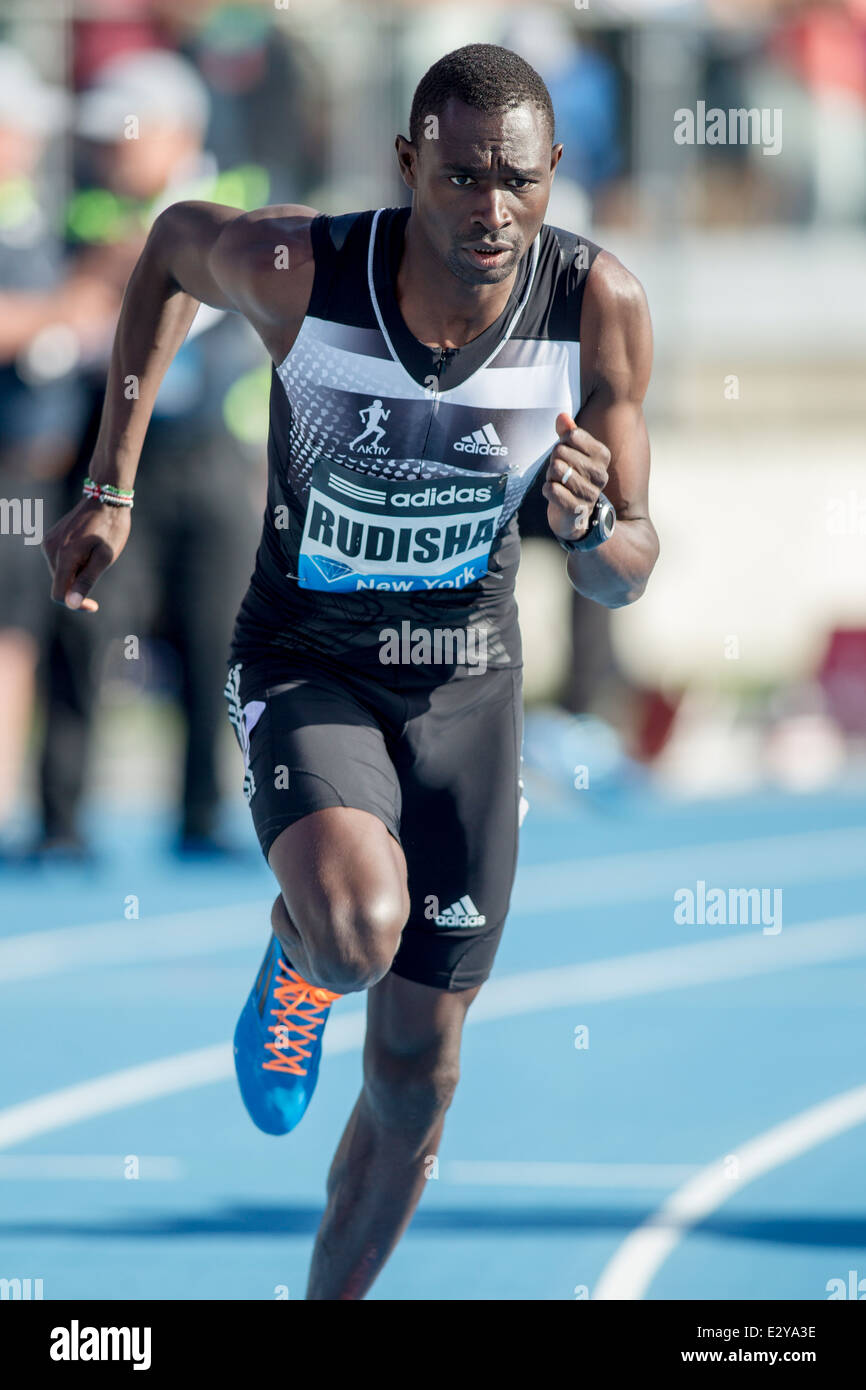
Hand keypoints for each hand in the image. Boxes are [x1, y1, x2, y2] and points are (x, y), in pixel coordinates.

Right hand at [42, 496, 131, 611]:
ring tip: (93, 554)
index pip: (59, 595)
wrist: (105, 500)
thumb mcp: (105, 558)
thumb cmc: (110, 529)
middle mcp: (50, 550)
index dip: (76, 605)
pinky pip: (59, 561)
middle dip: (79, 585)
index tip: (94, 605)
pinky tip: (86, 548)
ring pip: (60, 573)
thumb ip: (87, 581)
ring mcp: (48, 543)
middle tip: (99, 566)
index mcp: (64, 556)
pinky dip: (73, 563)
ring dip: (76, 573)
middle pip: (60, 584)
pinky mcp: (50, 538)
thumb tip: (71, 603)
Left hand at [542, 412, 609, 543]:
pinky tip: (554, 493)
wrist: (574, 514)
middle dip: (553, 460)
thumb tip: (562, 417)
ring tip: (557, 482)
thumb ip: (567, 433)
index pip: (572, 435)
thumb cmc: (572, 477)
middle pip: (561, 451)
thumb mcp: (571, 452)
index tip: (567, 456)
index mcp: (602, 455)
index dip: (562, 443)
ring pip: (556, 469)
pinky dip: (547, 489)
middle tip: (559, 472)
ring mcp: (589, 493)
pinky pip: (552, 489)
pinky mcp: (576, 509)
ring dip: (550, 476)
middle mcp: (600, 474)